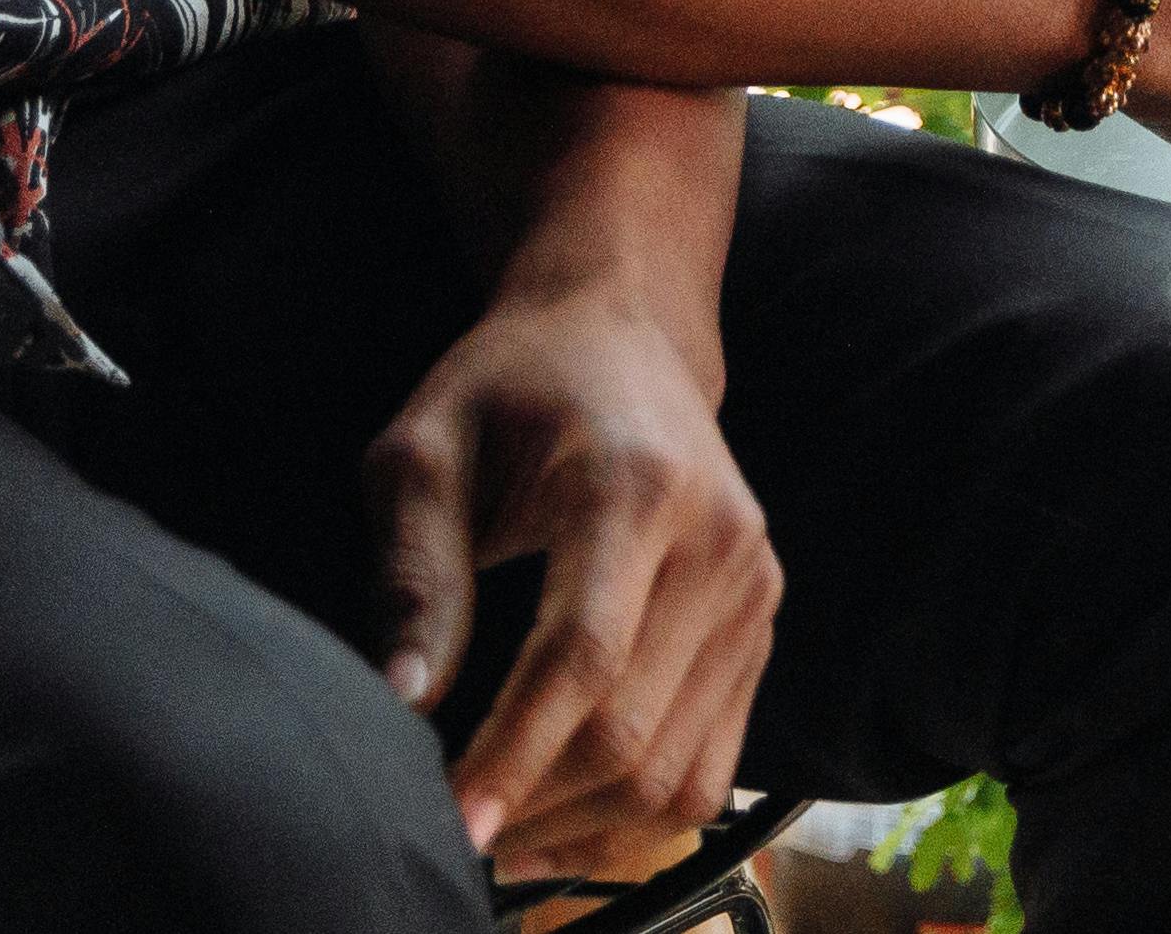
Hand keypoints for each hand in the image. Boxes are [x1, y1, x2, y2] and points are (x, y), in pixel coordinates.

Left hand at [368, 276, 780, 869]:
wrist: (622, 333)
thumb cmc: (508, 387)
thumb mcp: (426, 447)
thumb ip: (415, 570)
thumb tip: (408, 700)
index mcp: (635, 485)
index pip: (583, 656)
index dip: (515, 754)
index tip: (451, 822)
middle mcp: (718, 541)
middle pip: (633, 731)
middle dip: (534, 806)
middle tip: (448, 837)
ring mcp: (754, 587)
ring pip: (675, 772)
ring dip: (582, 830)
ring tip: (499, 836)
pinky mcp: (762, 623)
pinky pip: (710, 767)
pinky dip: (635, 818)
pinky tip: (563, 815)